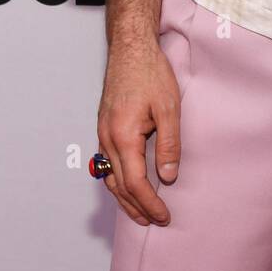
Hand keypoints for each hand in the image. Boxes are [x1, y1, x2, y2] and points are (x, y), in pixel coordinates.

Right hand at [96, 40, 181, 225]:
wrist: (130, 48)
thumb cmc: (150, 73)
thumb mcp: (168, 107)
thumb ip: (169, 144)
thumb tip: (168, 177)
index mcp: (123, 135)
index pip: (134, 183)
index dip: (150, 203)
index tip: (164, 216)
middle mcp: (107, 138)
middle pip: (118, 186)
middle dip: (137, 207)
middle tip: (155, 221)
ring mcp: (102, 133)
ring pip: (109, 177)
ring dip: (124, 198)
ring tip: (141, 213)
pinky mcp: (104, 127)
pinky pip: (106, 163)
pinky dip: (117, 181)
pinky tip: (127, 185)